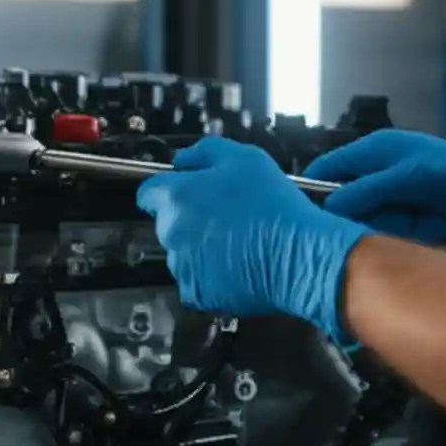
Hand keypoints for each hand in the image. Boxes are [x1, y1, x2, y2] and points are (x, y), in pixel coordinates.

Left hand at [137, 137, 370, 340]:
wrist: (296, 254)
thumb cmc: (273, 205)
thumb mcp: (243, 158)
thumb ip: (204, 153)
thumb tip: (180, 160)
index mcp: (175, 196)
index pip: (148, 192)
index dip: (167, 191)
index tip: (187, 194)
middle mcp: (170, 231)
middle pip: (167, 223)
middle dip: (189, 220)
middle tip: (225, 219)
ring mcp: (180, 264)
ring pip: (181, 253)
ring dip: (199, 249)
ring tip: (237, 244)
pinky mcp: (195, 292)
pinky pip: (196, 281)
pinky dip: (211, 276)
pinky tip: (237, 266)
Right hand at [304, 130, 445, 239]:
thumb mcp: (410, 178)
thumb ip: (366, 190)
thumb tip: (330, 206)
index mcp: (370, 150)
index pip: (322, 170)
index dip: (315, 193)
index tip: (321, 220)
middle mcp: (376, 170)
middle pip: (348, 204)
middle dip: (374, 217)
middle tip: (402, 218)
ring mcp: (393, 190)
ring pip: (373, 220)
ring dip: (400, 227)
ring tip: (428, 221)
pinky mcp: (408, 207)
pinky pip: (395, 227)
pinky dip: (415, 230)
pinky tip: (436, 224)